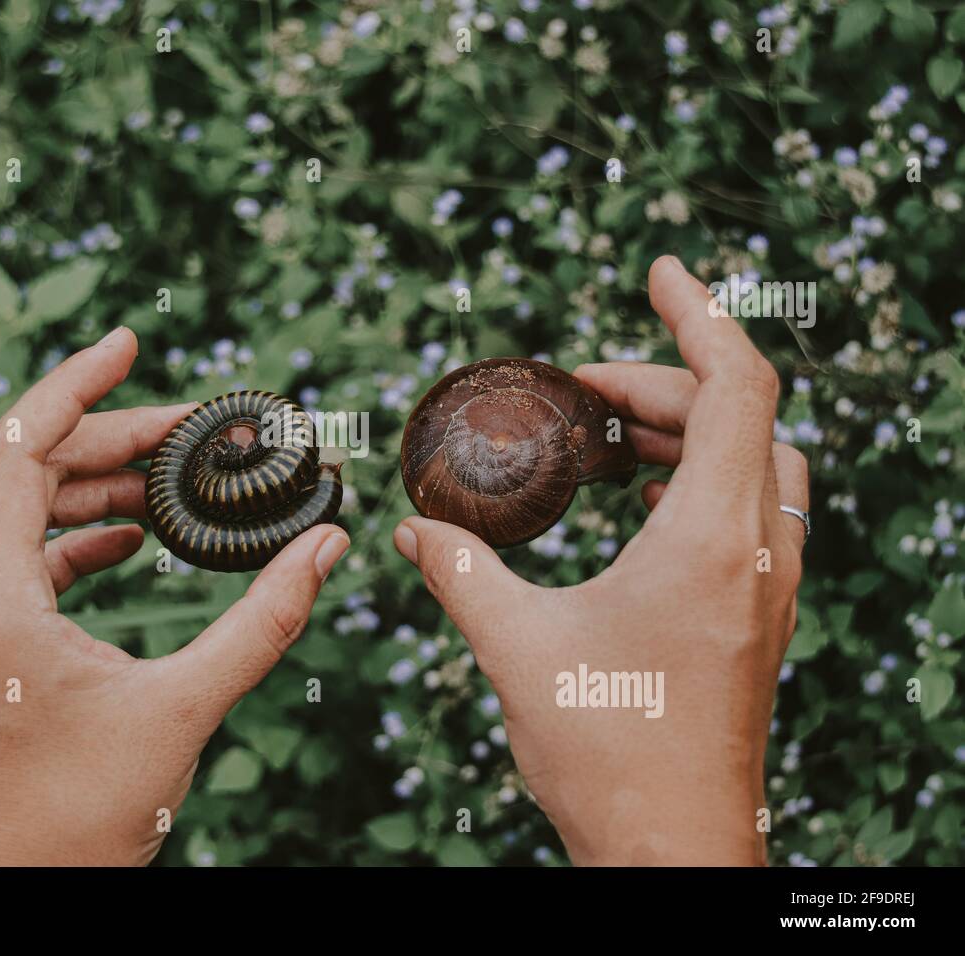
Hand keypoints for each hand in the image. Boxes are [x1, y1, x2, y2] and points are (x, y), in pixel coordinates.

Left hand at [0, 328, 349, 865]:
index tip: (129, 340)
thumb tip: (327, 545)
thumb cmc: (86, 815)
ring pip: (23, 511)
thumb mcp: (186, 707)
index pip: (16, 446)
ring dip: (97, 480)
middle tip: (196, 426)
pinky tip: (133, 534)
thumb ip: (263, 621)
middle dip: (113, 435)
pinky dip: (80, 532)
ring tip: (177, 471)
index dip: (74, 383)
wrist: (24, 890)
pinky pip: (25, 557)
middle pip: (27, 469)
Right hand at [393, 256, 807, 865]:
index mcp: (710, 542)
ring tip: (603, 439)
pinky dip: (698, 478)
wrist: (675, 853)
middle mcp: (756, 555)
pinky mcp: (756, 620)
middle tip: (580, 394)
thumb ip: (460, 572)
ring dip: (686, 430)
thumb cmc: (607, 755)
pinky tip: (632, 503)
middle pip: (741, 418)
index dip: (698, 313)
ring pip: (753, 465)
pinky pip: (747, 512)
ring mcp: (765, 591)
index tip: (659, 266)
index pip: (735, 386)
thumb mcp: (516, 647)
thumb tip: (412, 527)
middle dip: (662, 383)